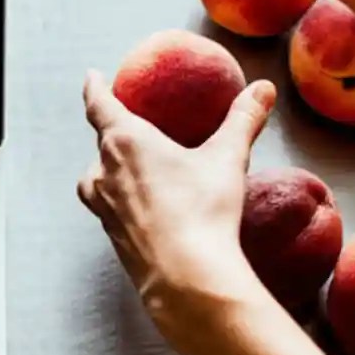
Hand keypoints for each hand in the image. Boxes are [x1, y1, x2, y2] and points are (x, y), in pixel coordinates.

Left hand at [77, 70, 277, 353]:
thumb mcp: (227, 159)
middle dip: (112, 130)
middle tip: (127, 122)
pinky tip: (143, 206)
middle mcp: (104, 171)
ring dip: (111, 167)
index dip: (94, 88)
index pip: (99, 105)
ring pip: (98, 176)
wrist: (186, 278)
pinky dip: (120, 198)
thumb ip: (243, 120)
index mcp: (125, 142)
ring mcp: (104, 207)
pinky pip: (109, 205)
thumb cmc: (203, 212)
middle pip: (101, 141)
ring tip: (133, 167)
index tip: (91, 76)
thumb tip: (263, 88)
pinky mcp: (111, 235)